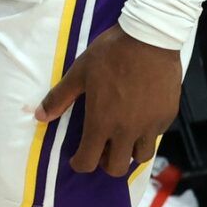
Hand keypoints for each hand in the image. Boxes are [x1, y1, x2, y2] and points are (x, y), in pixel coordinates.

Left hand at [36, 27, 181, 175]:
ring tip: (123, 137)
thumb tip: (39, 116)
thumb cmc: (111, 53)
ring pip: (141, 158)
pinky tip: (141, 119)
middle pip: (117, 168)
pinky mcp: (167, 117)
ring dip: (129, 152)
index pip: (88, 162)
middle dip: (106, 163)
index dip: (80, 164)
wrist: (150, 38)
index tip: (78, 158)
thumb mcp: (80, 72)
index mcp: (102, 122)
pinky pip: (155, 136)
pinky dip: (146, 134)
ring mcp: (149, 125)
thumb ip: (60, 97)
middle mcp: (126, 130)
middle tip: (102, 148)